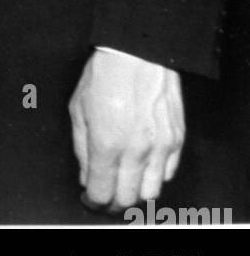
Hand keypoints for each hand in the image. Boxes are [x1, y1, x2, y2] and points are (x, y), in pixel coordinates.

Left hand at [69, 49, 183, 211]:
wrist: (136, 53)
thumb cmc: (105, 75)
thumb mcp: (78, 110)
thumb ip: (81, 148)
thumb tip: (86, 175)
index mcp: (106, 144)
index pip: (101, 193)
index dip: (93, 201)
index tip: (89, 198)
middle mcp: (135, 151)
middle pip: (127, 200)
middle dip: (113, 202)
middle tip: (106, 193)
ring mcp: (159, 147)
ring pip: (151, 193)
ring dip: (135, 192)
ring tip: (125, 182)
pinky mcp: (176, 140)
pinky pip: (168, 174)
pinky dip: (154, 177)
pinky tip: (142, 166)